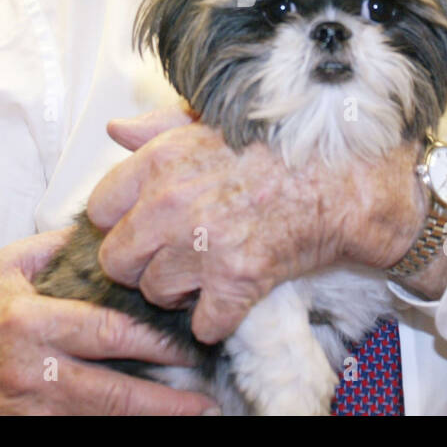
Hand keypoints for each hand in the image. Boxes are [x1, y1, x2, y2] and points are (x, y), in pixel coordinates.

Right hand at [0, 228, 218, 414]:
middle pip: (110, 393)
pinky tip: (138, 425)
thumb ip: (60, 248)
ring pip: (96, 421)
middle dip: (163, 402)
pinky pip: (71, 432)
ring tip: (186, 416)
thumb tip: (110, 230)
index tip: (187, 344)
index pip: (105, 334)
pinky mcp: (17, 430)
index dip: (152, 343)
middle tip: (204, 401)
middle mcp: (31, 370)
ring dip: (143, 421)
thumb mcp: (8, 264)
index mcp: (31, 322)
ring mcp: (24, 409)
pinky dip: (106, 429)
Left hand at [90, 105, 424, 342]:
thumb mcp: (213, 121)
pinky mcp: (236, 280)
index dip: (121, 222)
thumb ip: (158, 127)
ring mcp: (201, 244)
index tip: (144, 225)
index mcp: (160, 161)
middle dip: (142, 263)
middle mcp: (171, 203)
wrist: (346, 178)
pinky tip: (232, 299)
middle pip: (118, 260)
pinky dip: (217, 321)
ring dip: (179, 292)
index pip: (100, 210)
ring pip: (156, 293)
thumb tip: (117, 130)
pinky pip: (204, 324)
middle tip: (173, 256)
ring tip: (206, 273)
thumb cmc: (283, 145)